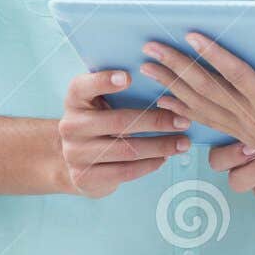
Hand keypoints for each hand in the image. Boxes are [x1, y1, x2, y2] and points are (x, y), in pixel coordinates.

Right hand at [56, 69, 191, 198]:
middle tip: (182, 120)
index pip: (83, 87)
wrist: (73, 159)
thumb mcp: (98, 103)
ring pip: (126, 149)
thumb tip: (160, 81)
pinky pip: (124, 171)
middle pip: (117, 121)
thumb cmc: (97, 121)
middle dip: (155, 121)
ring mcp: (76, 154)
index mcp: (75, 100)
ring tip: (182, 143)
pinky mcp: (85, 177)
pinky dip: (149, 164)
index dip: (104, 81)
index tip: (129, 77)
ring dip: (160, 146)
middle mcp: (71, 126)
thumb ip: (116, 92)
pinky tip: (164, 158)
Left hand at [139, 34, 254, 209]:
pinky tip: (164, 101)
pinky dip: (183, 109)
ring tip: (147, 67)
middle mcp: (253, 119)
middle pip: (208, 88)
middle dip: (177, 66)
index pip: (238, 77)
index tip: (192, 35)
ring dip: (171, 84)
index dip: (215, 55)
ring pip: (201, 104)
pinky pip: (207, 121)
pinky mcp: (244, 136)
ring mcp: (245, 129)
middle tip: (149, 47)